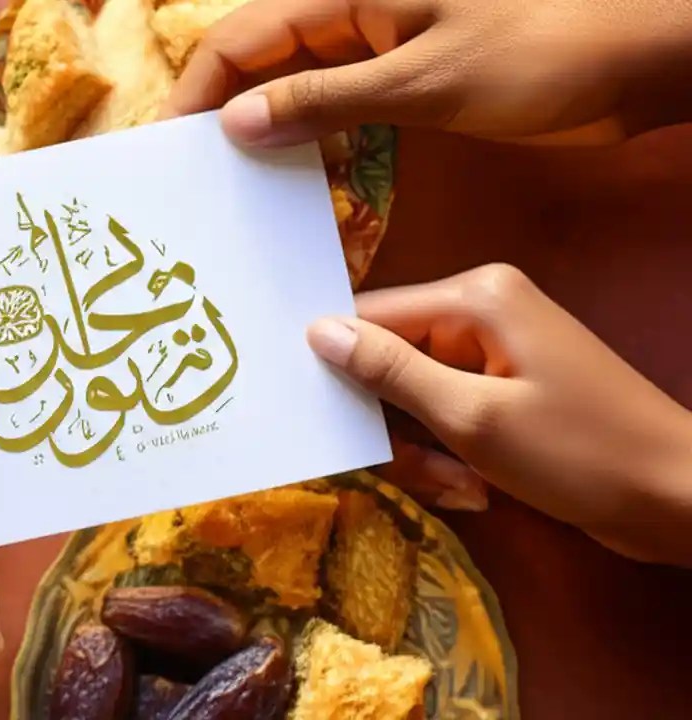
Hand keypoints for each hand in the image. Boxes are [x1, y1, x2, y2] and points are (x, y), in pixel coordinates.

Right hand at [164, 0, 691, 145]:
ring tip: (227, 187)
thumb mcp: (426, 80)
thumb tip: (234, 122)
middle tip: (189, 179)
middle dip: (220, 112)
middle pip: (259, 59)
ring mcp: (380, 44)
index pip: (242, 36)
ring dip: (261, 130)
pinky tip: (293, 182)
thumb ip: (326, 99)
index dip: (197, 90)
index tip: (167, 150)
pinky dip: (308, 140)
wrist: (638, 58)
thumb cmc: (541, 52)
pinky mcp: (405, 76)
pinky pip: (335, 106)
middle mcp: (354, 12)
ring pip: (294, 84)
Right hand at [307, 264, 691, 566]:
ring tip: (459, 485)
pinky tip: (474, 485)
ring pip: (410, 396)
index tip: (320, 418)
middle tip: (420, 472)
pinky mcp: (504, 388)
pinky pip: (443, 413)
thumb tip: (315, 329)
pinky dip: (447, 452)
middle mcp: (480, 310)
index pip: (369, 315)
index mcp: (474, 297)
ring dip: (421, 449)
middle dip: (392, 423)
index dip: (338, 366)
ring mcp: (495, 350)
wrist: (676, 497)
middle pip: (387, 359)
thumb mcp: (472, 418)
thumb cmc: (578, 453)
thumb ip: (389, 371)